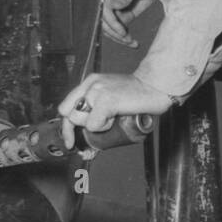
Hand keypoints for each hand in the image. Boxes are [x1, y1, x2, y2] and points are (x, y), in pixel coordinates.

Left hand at [58, 73, 172, 148]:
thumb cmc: (138, 93)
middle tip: (96, 129)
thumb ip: (96, 104)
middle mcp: (90, 85)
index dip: (67, 125)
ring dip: (94, 125)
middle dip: (80, 127)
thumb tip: (86, 127)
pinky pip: (93, 124)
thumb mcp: (111, 93)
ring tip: (111, 117)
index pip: (66, 106)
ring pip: (79, 119)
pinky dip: (102, 127)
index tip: (70, 140)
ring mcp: (97, 92)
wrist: (156, 85)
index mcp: (90, 82)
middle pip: (68, 114)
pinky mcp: (105, 100)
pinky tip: (114, 118)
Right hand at [100, 0, 164, 48]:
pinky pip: (121, 29)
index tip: (122, 31)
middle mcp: (108, 2)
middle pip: (105, 22)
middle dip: (115, 33)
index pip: (104, 11)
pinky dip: (126, 37)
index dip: (112, 23)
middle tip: (128, 39)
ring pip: (112, 29)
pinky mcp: (124, 16)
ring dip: (120, 38)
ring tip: (132, 43)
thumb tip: (114, 6)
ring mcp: (116, 10)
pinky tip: (134, 43)